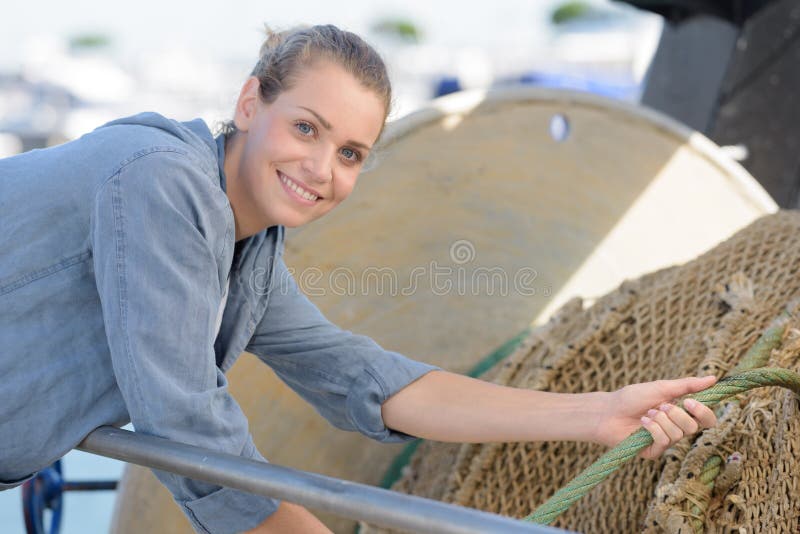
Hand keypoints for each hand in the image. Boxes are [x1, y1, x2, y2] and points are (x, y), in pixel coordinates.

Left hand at [593, 375, 717, 458]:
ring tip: (647, 413)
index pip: (707, 419)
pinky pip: (665, 441)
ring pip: (679, 434)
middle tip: (660, 406)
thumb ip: (687, 385)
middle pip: (695, 427)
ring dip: (661, 420)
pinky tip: (642, 423)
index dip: (703, 412)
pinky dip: (653, 428)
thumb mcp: (661, 388)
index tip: (689, 401)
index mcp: (681, 413)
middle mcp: (676, 428)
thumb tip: (714, 378)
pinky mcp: (654, 451)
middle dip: (677, 414)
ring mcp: (666, 441)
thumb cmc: (631, 398)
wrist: (608, 410)